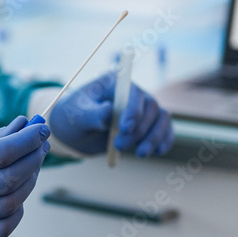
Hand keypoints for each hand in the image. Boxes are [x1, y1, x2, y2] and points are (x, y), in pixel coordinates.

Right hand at [0, 116, 50, 236]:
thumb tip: (26, 127)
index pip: (1, 152)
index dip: (28, 140)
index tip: (41, 128)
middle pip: (9, 178)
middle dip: (33, 159)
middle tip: (41, 146)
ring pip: (10, 203)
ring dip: (29, 182)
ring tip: (31, 167)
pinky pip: (1, 229)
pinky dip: (17, 213)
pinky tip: (18, 197)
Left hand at [48, 72, 174, 156]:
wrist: (75, 131)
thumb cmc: (73, 118)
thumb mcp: (77, 116)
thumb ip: (93, 114)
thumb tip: (109, 109)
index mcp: (115, 82)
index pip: (132, 92)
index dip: (133, 110)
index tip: (125, 128)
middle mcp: (133, 91)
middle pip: (150, 107)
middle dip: (138, 130)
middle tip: (119, 146)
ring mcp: (142, 106)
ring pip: (161, 118)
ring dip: (153, 137)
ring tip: (139, 154)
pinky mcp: (147, 122)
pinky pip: (165, 128)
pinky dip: (164, 139)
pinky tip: (159, 151)